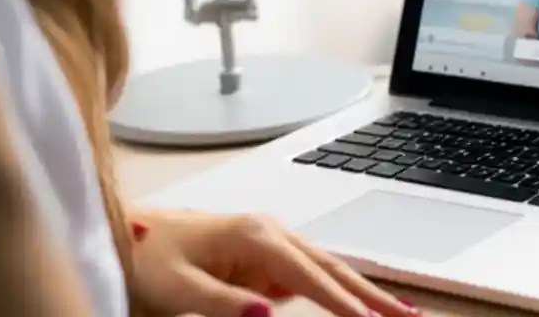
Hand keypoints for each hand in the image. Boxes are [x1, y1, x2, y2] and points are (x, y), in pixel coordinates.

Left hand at [127, 208, 421, 316]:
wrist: (125, 231)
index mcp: (255, 237)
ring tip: (400, 313)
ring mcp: (272, 242)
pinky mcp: (267, 255)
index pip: (311, 277)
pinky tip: (360, 304)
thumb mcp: (174, 287)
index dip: (344, 304)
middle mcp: (272, 233)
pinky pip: (312, 275)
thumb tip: (269, 312)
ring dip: (364, 293)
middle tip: (413, 316)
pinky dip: (340, 291)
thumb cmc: (144, 255)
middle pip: (335, 268)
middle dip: (374, 295)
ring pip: (329, 269)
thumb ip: (220, 303)